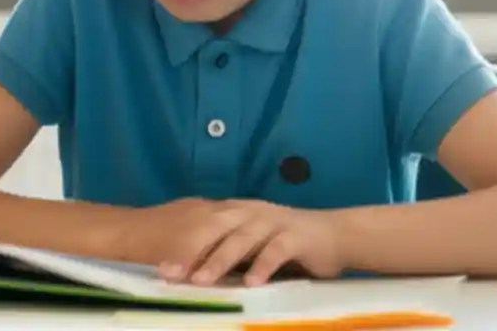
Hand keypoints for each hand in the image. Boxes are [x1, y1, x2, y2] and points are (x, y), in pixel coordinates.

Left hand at [121, 198, 344, 286]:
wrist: (336, 235)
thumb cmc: (287, 244)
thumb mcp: (252, 246)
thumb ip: (227, 254)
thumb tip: (191, 275)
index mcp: (235, 214)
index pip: (201, 229)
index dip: (180, 248)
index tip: (159, 269)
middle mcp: (250, 213)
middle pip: (214, 230)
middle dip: (191, 252)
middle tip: (171, 274)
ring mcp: (273, 222)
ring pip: (241, 239)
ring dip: (220, 260)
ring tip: (201, 281)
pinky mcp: (296, 235)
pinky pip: (276, 250)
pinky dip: (262, 265)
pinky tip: (251, 283)